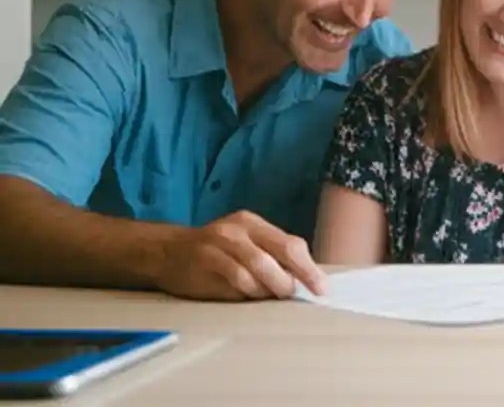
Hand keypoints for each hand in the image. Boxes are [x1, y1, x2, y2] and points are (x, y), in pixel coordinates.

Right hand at [153, 210, 325, 300]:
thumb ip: (270, 259)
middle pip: (282, 250)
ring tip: (271, 296)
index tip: (321, 288)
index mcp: (254, 223)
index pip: (291, 244)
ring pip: (261, 266)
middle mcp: (240, 228)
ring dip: (272, 287)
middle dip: (298, 276)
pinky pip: (237, 277)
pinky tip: (247, 296)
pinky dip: (248, 291)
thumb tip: (304, 282)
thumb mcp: (243, 248)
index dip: (309, 268)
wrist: (165, 252)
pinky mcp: (206, 258)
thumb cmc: (212, 255)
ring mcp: (222, 241)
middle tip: (299, 296)